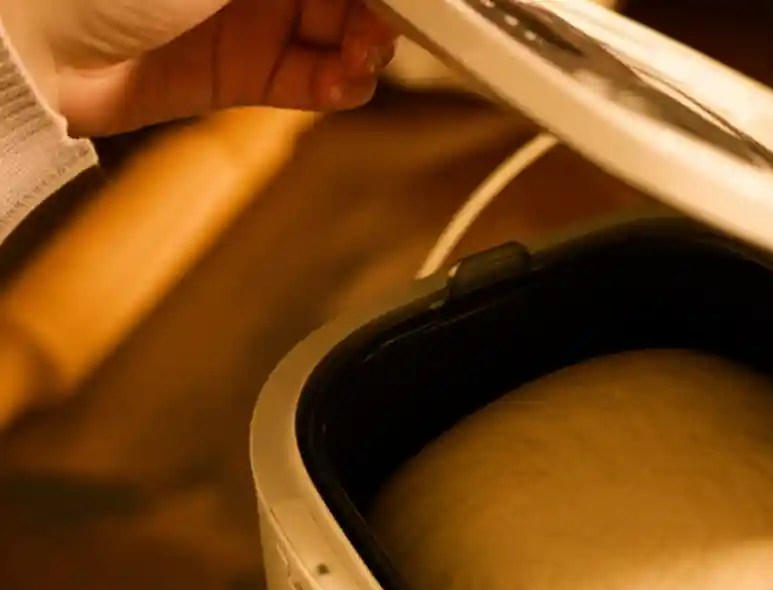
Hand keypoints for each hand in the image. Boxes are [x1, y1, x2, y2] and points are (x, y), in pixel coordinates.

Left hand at [3, 0, 400, 135]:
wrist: (33, 48)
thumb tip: (371, 0)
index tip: (421, 4)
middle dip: (384, 9)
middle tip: (401, 21)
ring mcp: (253, 19)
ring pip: (344, 33)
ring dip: (370, 46)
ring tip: (368, 54)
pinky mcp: (244, 74)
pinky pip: (314, 80)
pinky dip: (342, 84)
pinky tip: (349, 80)